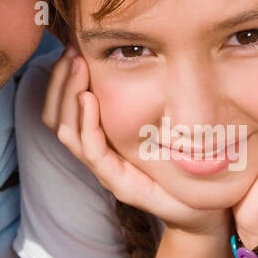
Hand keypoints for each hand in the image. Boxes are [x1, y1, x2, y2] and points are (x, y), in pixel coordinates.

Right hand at [42, 46, 229, 235]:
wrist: (201, 209)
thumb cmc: (181, 165)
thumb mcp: (159, 124)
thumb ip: (144, 99)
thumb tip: (137, 57)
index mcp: (100, 141)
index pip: (61, 109)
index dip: (59, 80)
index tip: (70, 49)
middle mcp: (96, 156)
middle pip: (56, 119)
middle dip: (59, 82)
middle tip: (70, 52)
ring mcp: (105, 170)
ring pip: (67, 132)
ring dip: (69, 96)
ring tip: (77, 67)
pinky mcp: (119, 183)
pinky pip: (92, 151)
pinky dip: (87, 123)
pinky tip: (90, 99)